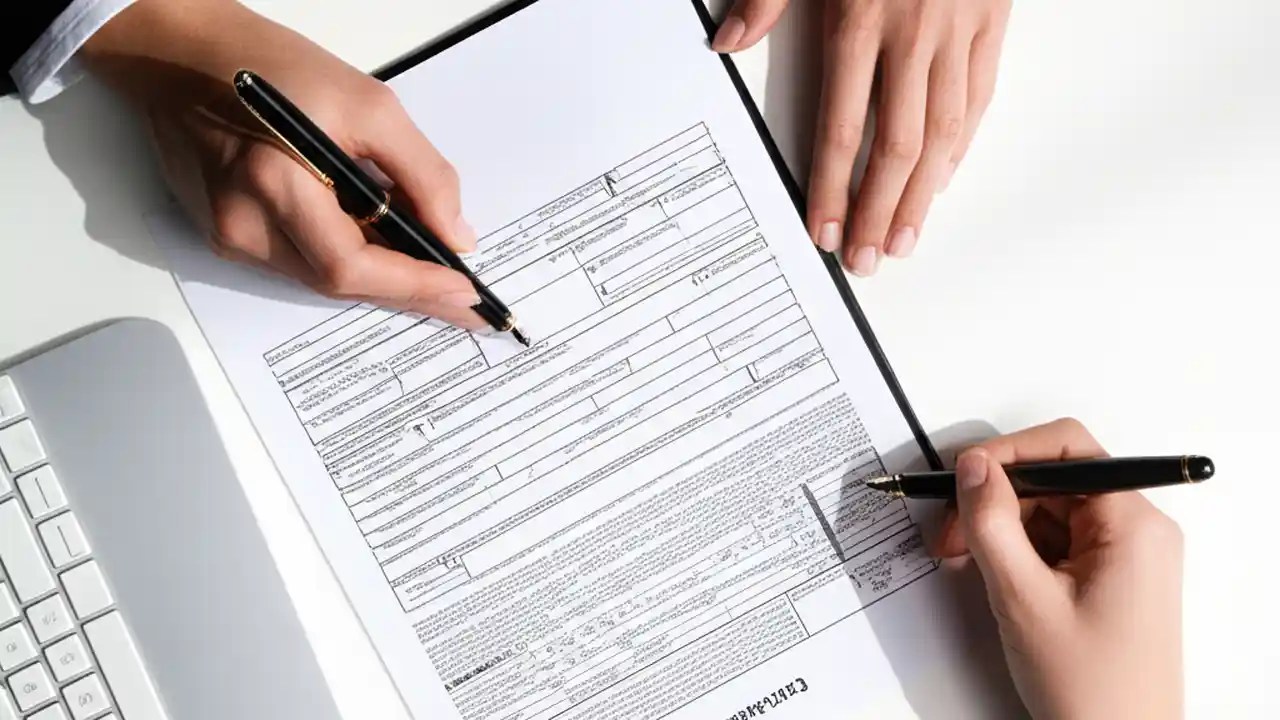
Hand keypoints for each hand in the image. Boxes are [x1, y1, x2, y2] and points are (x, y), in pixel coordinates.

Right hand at [82, 0, 484, 327]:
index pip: (353, 266)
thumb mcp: (369, 106)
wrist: (181, 52)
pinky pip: (297, 262)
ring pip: (319, 278)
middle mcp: (243, 223)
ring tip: (429, 273)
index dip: (413, 285)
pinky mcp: (223, 234)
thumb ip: (421, 174)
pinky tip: (378, 249)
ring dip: (377, 278)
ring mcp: (227, 234)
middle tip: (461, 302)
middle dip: (406, 292)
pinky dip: (343, 259)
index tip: (464, 297)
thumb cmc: (272, 66)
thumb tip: (455, 233)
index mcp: (274, 183)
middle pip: (338, 283)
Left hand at [713, 0, 1011, 274]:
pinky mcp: (994, 19)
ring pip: (944, 132)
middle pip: (896, 145)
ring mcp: (960, 29)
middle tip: (865, 260)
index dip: (832, 188)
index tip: (822, 231)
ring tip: (903, 240)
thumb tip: (725, 43)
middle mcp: (914, 33)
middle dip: (878, 211)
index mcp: (860, 19)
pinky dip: (962, 144)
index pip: (843, 127)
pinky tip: (942, 180)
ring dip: (923, 195)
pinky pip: (979, 96)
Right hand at [932, 419, 1183, 718]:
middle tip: (950, 531)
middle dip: (995, 499)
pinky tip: (992, 575)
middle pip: (1052, 479)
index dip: (1008, 453)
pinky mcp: (1107, 578)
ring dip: (1000, 527)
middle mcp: (1136, 532)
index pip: (1068, 448)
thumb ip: (993, 523)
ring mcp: (1123, 556)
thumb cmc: (1092, 691)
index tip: (963, 475)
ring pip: (1048, 511)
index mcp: (1134, 526)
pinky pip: (1054, 541)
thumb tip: (974, 467)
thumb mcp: (1024, 598)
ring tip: (964, 559)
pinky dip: (1016, 551)